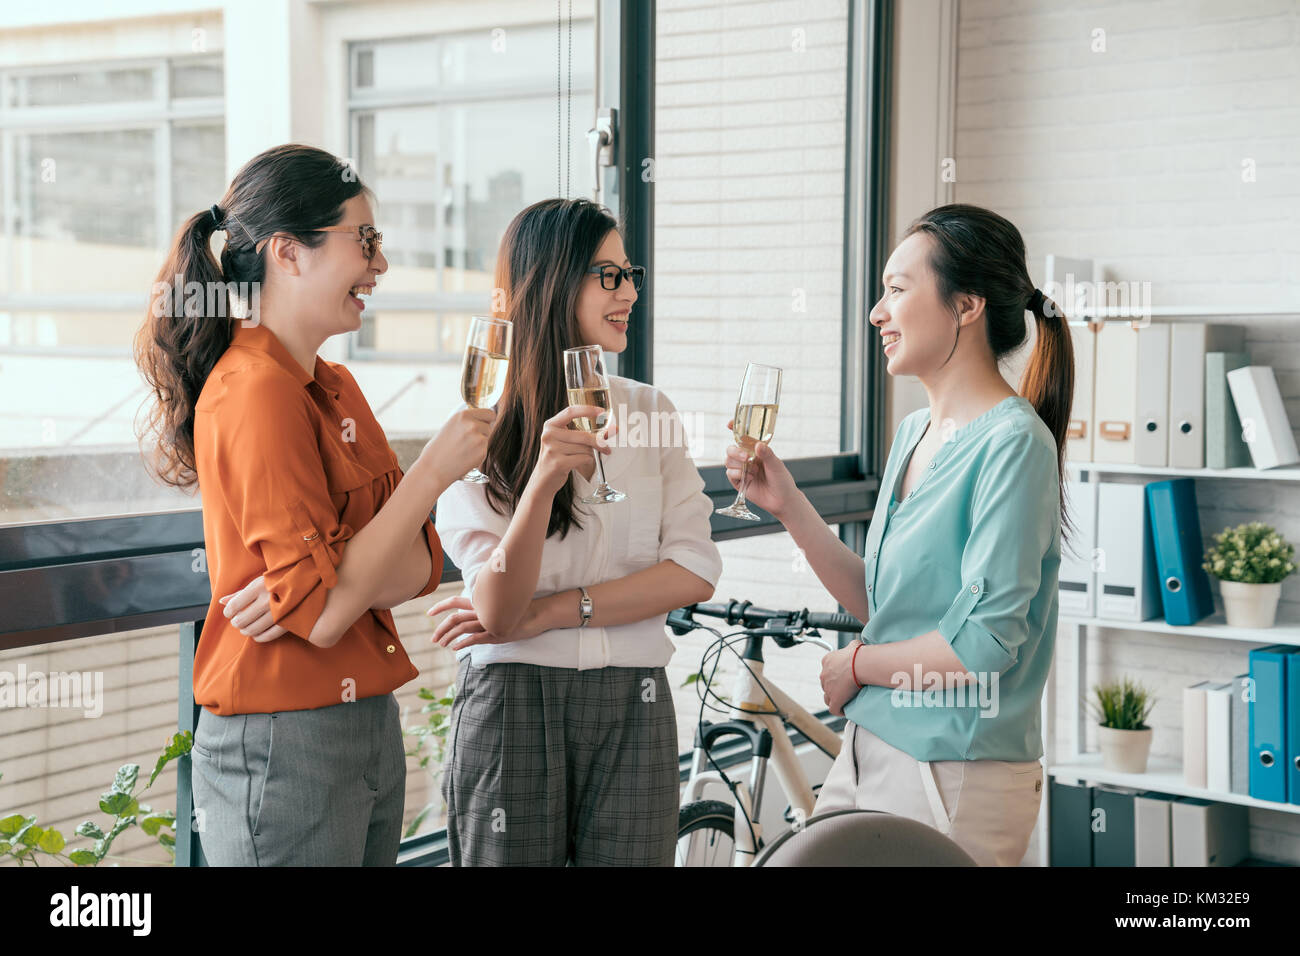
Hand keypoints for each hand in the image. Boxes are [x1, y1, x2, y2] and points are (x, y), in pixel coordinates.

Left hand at [219, 575, 288, 643]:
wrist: (305, 585)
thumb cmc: (277, 583)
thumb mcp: (259, 583)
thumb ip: (240, 593)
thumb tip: (221, 602)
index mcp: (259, 587)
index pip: (234, 606)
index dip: (228, 612)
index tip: (229, 613)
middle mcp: (268, 600)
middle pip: (241, 620)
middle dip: (236, 622)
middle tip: (238, 620)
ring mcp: (278, 613)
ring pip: (252, 630)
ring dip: (246, 630)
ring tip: (247, 627)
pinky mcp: (287, 622)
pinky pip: (267, 636)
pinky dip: (258, 637)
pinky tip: (257, 634)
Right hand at [420, 406, 495, 485]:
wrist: (433, 469)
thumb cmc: (439, 449)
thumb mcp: (450, 426)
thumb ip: (467, 422)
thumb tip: (485, 420)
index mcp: (463, 415)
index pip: (489, 413)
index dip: (486, 420)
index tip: (481, 425)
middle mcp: (472, 424)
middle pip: (489, 426)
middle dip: (481, 433)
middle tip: (466, 442)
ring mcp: (478, 438)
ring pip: (487, 438)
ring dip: (479, 444)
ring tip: (463, 450)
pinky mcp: (482, 451)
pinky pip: (485, 450)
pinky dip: (478, 455)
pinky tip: (465, 458)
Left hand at [426, 594, 549, 649]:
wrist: (538, 612)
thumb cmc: (520, 611)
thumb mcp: (500, 607)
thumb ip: (487, 608)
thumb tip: (476, 613)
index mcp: (481, 603)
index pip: (455, 601)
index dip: (440, 606)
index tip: (429, 612)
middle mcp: (482, 611)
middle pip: (454, 617)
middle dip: (440, 628)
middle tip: (433, 639)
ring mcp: (488, 622)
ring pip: (461, 627)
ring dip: (448, 637)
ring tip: (442, 645)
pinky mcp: (495, 633)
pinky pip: (474, 638)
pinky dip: (462, 643)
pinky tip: (455, 648)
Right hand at [528, 405, 616, 496]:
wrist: (543, 480)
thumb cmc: (558, 458)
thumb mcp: (564, 441)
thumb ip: (581, 434)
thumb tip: (611, 430)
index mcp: (550, 425)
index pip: (571, 411)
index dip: (588, 410)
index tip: (603, 412)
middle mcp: (549, 435)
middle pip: (584, 435)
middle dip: (599, 442)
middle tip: (607, 448)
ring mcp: (552, 449)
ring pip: (585, 449)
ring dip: (590, 455)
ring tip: (583, 459)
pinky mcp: (558, 463)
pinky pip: (583, 458)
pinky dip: (587, 462)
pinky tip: (580, 464)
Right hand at [723, 421, 797, 518]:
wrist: (782, 500)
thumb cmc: (782, 480)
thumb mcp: (777, 465)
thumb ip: (767, 454)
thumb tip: (758, 445)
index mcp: (756, 450)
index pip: (743, 437)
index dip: (735, 429)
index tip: (729, 424)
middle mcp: (747, 458)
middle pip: (731, 449)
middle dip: (736, 452)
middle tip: (746, 457)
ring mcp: (741, 470)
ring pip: (728, 461)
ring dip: (740, 465)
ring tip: (754, 472)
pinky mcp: (738, 482)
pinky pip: (729, 473)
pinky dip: (739, 475)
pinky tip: (751, 479)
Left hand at [819, 642, 862, 715]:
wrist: (859, 664)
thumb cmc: (858, 654)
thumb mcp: (853, 645)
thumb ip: (851, 647)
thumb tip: (856, 646)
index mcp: (827, 661)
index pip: (828, 670)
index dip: (835, 674)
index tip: (844, 676)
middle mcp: (824, 675)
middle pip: (826, 683)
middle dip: (834, 686)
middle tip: (846, 688)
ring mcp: (828, 688)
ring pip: (827, 697)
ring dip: (834, 699)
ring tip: (844, 700)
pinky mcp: (835, 699)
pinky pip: (834, 709)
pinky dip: (839, 710)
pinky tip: (845, 710)